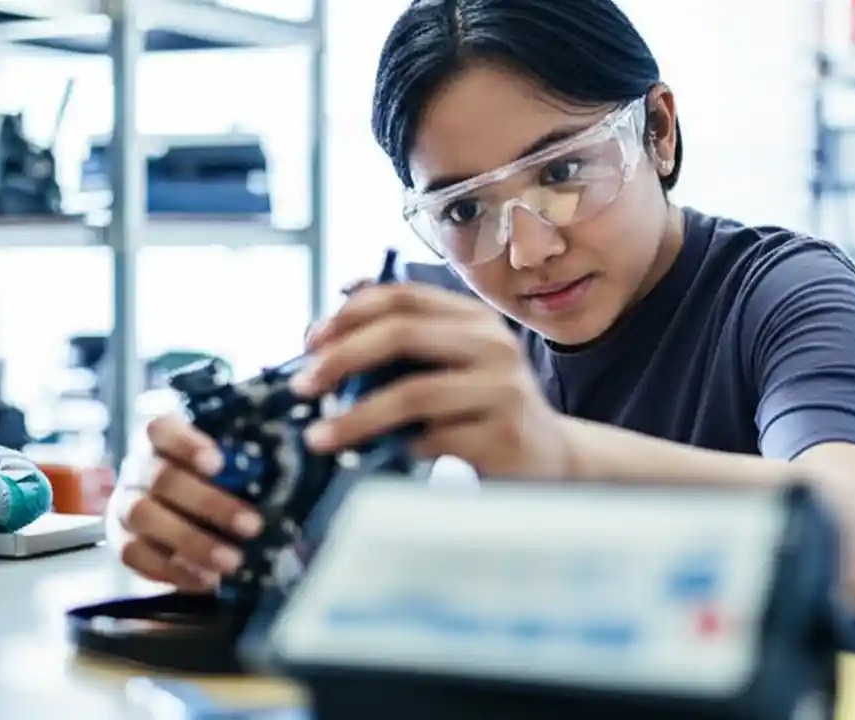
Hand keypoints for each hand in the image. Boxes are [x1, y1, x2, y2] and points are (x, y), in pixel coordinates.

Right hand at [113, 415, 263, 590]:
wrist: (182, 516)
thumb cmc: (219, 481)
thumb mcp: (234, 461)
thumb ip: (252, 457)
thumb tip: (305, 456)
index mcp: (162, 438)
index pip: (161, 429)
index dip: (187, 444)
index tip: (219, 463)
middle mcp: (138, 468)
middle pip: (162, 478)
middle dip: (210, 503)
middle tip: (253, 526)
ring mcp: (125, 504)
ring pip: (146, 517)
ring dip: (193, 541)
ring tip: (233, 561)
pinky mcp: (121, 541)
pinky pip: (136, 557)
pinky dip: (174, 570)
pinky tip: (208, 580)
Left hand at [291, 282, 573, 477]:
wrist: (551, 455)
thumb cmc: (483, 408)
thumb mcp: (451, 363)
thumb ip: (400, 346)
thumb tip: (321, 332)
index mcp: (473, 318)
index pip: (402, 295)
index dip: (348, 314)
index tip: (309, 343)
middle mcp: (493, 344)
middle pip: (403, 333)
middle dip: (342, 358)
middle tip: (303, 386)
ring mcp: (503, 390)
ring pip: (414, 393)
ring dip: (355, 417)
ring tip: (319, 436)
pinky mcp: (504, 436)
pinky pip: (433, 441)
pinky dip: (395, 450)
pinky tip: (376, 459)